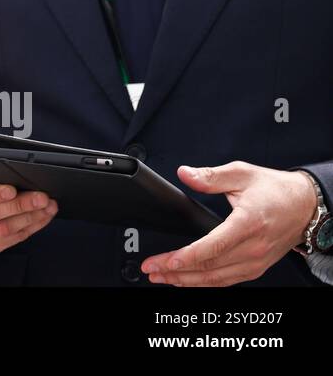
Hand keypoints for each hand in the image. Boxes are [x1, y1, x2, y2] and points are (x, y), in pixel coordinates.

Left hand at [141, 162, 315, 285]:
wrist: (306, 206)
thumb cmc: (276, 190)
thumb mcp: (242, 173)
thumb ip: (211, 176)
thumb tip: (185, 173)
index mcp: (248, 224)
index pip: (214, 247)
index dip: (188, 256)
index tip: (166, 261)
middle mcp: (253, 248)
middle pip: (210, 266)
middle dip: (176, 271)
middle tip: (151, 269)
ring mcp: (256, 261)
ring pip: (217, 278)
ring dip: (187, 281)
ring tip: (162, 277)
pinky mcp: (256, 267)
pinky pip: (227, 280)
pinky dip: (205, 283)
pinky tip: (187, 280)